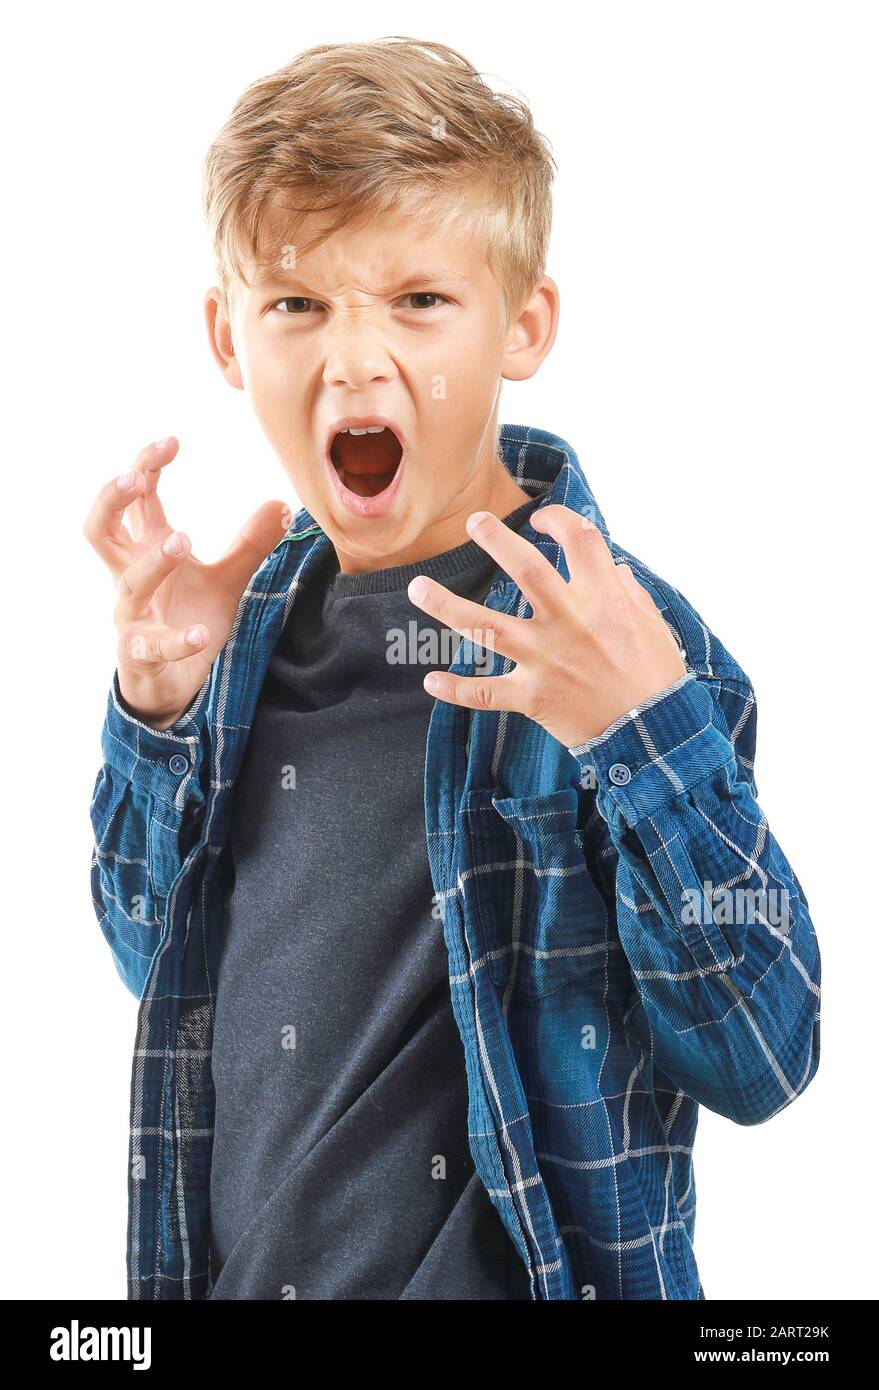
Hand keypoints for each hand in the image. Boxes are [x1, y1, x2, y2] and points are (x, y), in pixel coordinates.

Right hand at [84, 436, 289, 729]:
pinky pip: (151, 646)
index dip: (146, 466)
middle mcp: (129, 578)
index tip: (172, 441)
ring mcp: (130, 617)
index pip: (137, 500)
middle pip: (99, 529)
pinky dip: (177, 642)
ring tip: (185, 539)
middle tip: (135, 475)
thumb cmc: (188, 618)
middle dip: (111, 499)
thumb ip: (250, 544)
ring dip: (154, 561)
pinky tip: (202, 635)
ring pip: (128, 584)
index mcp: (146, 551)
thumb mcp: (226, 579)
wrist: (171, 684)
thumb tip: (282, 504)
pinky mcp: (140, 655)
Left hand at [406, 504, 686, 748]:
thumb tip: (615, 570)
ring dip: (446, 606)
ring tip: (416, 587)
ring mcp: (545, 659)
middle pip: (525, 569)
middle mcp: (569, 623)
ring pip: (486, 627)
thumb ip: (629, 594)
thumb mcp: (653, 626)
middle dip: (496, 540)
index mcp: (604, 599)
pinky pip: (484, 693)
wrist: (653, 734)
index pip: (580, 540)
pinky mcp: (532, 696)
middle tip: (474, 521)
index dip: (559, 521)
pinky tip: (430, 682)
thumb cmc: (657, 677)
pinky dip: (455, 689)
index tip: (543, 520)